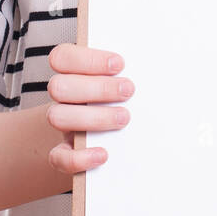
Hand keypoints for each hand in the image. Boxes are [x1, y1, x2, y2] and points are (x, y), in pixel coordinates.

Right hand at [44, 43, 132, 174]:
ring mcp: (62, 125)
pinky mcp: (63, 153)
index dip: (87, 59)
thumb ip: (130, 72)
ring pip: (57, 117)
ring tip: (124, 118)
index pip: (62, 57)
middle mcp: (63, 98)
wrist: (108, 137)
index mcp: (72, 74)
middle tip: (128, 91)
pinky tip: (103, 154)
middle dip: (97, 88)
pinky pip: (58, 157)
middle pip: (58, 86)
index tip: (119, 64)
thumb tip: (159, 62)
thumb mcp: (124, 82)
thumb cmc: (121, 100)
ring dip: (93, 118)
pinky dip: (79, 158)